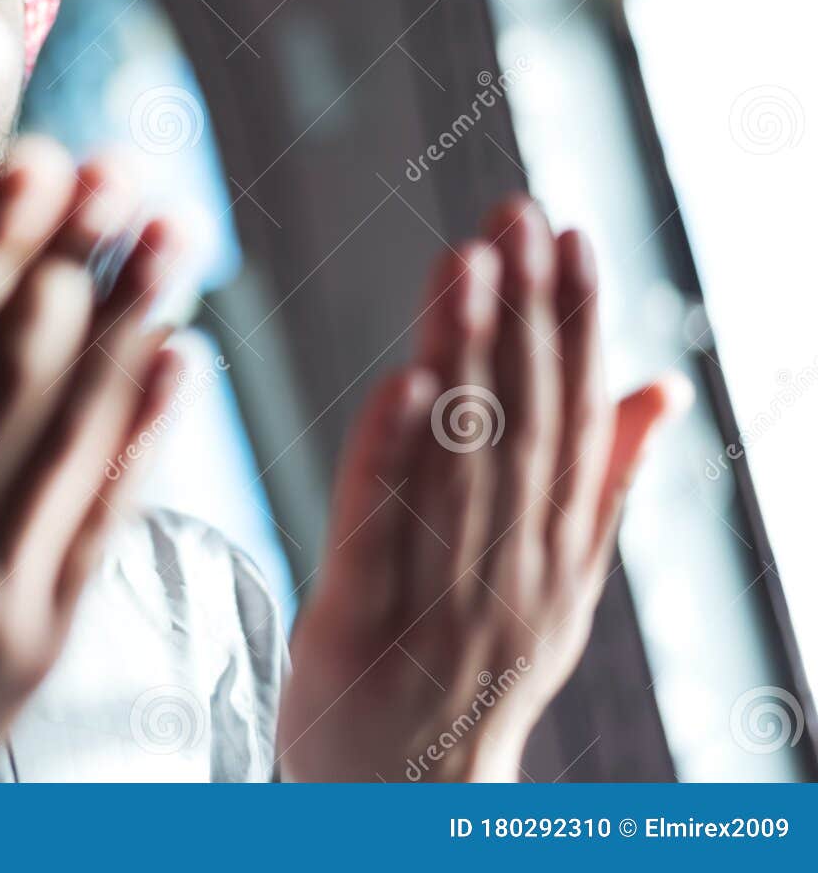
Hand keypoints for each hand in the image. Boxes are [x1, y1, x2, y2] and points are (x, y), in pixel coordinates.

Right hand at [0, 138, 184, 780]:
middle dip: (73, 261)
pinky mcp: (44, 636)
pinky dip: (146, 437)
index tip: (30, 164)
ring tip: (171, 233)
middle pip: (18, 377)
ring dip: (133, 325)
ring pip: (77, 436)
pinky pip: (105, 521)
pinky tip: (180, 360)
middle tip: (117, 169)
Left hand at [279, 194, 689, 780]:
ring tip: (465, 265)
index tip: (572, 234)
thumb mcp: (553, 587)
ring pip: (456, 468)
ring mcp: (438, 611)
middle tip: (515, 212)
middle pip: (520, 429)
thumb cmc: (471, 674)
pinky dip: (391, 458)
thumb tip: (661, 382)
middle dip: (522, 314)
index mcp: (558, 559)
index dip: (575, 324)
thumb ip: (599, 487)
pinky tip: (402, 381)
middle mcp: (513, 579)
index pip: (573, 423)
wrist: (405, 806)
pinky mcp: (355, 635)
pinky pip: (378, 538)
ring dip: (463, 359)